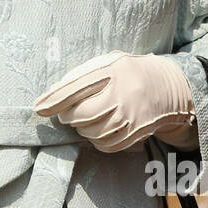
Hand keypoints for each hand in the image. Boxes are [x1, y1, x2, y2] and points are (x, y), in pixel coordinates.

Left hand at [32, 50, 197, 152]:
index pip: (76, 87)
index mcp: (113, 70)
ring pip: (91, 132)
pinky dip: (96, 139)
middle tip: (68, 111)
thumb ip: (79, 75)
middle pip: (81, 115)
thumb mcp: (107, 63)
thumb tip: (50, 96)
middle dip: (67, 115)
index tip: (38, 107)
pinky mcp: (135, 134)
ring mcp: (131, 117)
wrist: (168, 87)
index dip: (53, 100)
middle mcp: (123, 94)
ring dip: (82, 128)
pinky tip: (100, 127)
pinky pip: (104, 145)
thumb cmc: (127, 73)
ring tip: (88, 116)